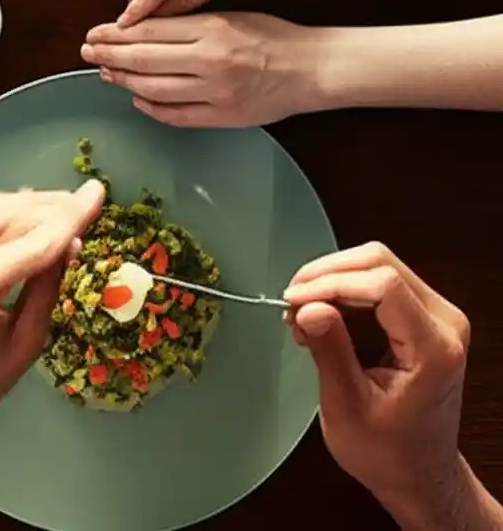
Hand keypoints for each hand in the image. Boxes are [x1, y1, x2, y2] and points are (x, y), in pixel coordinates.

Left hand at [0, 182, 105, 444]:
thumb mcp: (23, 346)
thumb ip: (46, 291)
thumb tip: (69, 248)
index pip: (38, 239)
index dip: (73, 215)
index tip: (99, 192)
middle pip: (14, 216)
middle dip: (54, 205)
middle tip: (87, 202)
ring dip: (27, 202)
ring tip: (61, 205)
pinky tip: (19, 212)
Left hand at [82, 12, 324, 127]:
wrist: (312, 68)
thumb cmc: (272, 37)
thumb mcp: (230, 17)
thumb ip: (188, 24)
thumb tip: (141, 30)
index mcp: (212, 29)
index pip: (150, 31)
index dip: (116, 34)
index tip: (95, 33)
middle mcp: (211, 61)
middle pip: (143, 60)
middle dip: (109, 56)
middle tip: (87, 52)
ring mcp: (216, 92)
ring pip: (153, 89)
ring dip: (123, 81)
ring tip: (106, 73)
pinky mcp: (222, 116)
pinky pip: (174, 115)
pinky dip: (150, 106)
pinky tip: (136, 97)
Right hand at [285, 243, 471, 516]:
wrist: (417, 470)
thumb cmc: (385, 450)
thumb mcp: (347, 406)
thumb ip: (331, 351)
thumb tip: (307, 306)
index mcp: (434, 348)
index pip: (383, 285)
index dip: (330, 283)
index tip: (291, 301)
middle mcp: (445, 322)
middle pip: (381, 263)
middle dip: (326, 275)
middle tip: (289, 303)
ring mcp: (438, 316)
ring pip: (378, 265)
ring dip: (331, 280)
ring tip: (299, 315)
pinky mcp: (424, 317)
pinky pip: (379, 282)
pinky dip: (342, 289)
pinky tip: (318, 316)